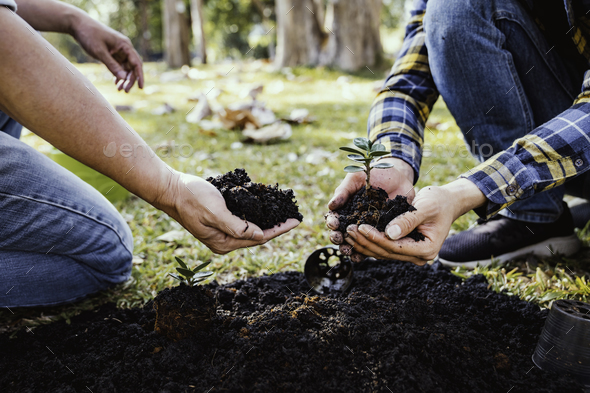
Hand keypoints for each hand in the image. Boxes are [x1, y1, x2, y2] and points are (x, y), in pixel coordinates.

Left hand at [70, 16, 143, 91]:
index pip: (136, 63)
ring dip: (124, 79)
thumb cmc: (89, 35)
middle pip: (132, 67)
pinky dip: (118, 74)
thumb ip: (112, 65)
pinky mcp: (112, 53)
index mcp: (125, 45)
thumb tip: (123, 78)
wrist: (78, 24)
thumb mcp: (100, 52)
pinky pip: (119, 66)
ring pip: (126, 68)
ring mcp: (118, 50)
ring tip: (120, 89)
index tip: (140, 87)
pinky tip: (116, 82)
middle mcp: (124, 48)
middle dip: (130, 80)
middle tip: (125, 91)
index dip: (139, 76)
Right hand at [157, 171, 299, 253]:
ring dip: (267, 221)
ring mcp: (220, 232)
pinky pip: (242, 221)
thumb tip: (261, 236)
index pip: (259, 239)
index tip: (295, 221)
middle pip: (257, 236)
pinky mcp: (218, 221)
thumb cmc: (191, 198)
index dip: (279, 230)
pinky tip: (264, 209)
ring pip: (250, 229)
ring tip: (283, 214)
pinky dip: (255, 215)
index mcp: (224, 243)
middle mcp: (223, 241)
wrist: (170, 188)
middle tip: (294, 217)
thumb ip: (238, 227)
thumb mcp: (216, 212)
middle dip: (276, 227)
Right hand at [325, 157, 414, 261]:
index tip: (334, 223)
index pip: (335, 218)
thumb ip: (344, 191)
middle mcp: (355, 220)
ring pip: (356, 242)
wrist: (399, 175)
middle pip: (342, 234)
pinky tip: (362, 256)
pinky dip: (367, 253)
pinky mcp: (383, 232)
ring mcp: (369, 228)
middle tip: (338, 238)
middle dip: (338, 238)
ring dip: (349, 248)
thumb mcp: (357, 178)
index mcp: (346, 208)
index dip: (332, 222)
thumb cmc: (374, 172)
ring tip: (348, 250)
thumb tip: (331, 206)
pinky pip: (374, 245)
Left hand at [343, 179, 485, 264]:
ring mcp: (410, 254)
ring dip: (363, 244)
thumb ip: (408, 220)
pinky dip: (368, 242)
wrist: (447, 202)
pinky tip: (354, 235)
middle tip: (347, 231)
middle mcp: (418, 256)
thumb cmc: (439, 201)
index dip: (376, 238)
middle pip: (386, 252)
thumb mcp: (425, 207)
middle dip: (365, 242)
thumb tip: (389, 234)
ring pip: (382, 252)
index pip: (395, 247)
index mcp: (426, 249)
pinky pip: (383, 248)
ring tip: (346, 233)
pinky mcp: (403, 248)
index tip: (360, 227)